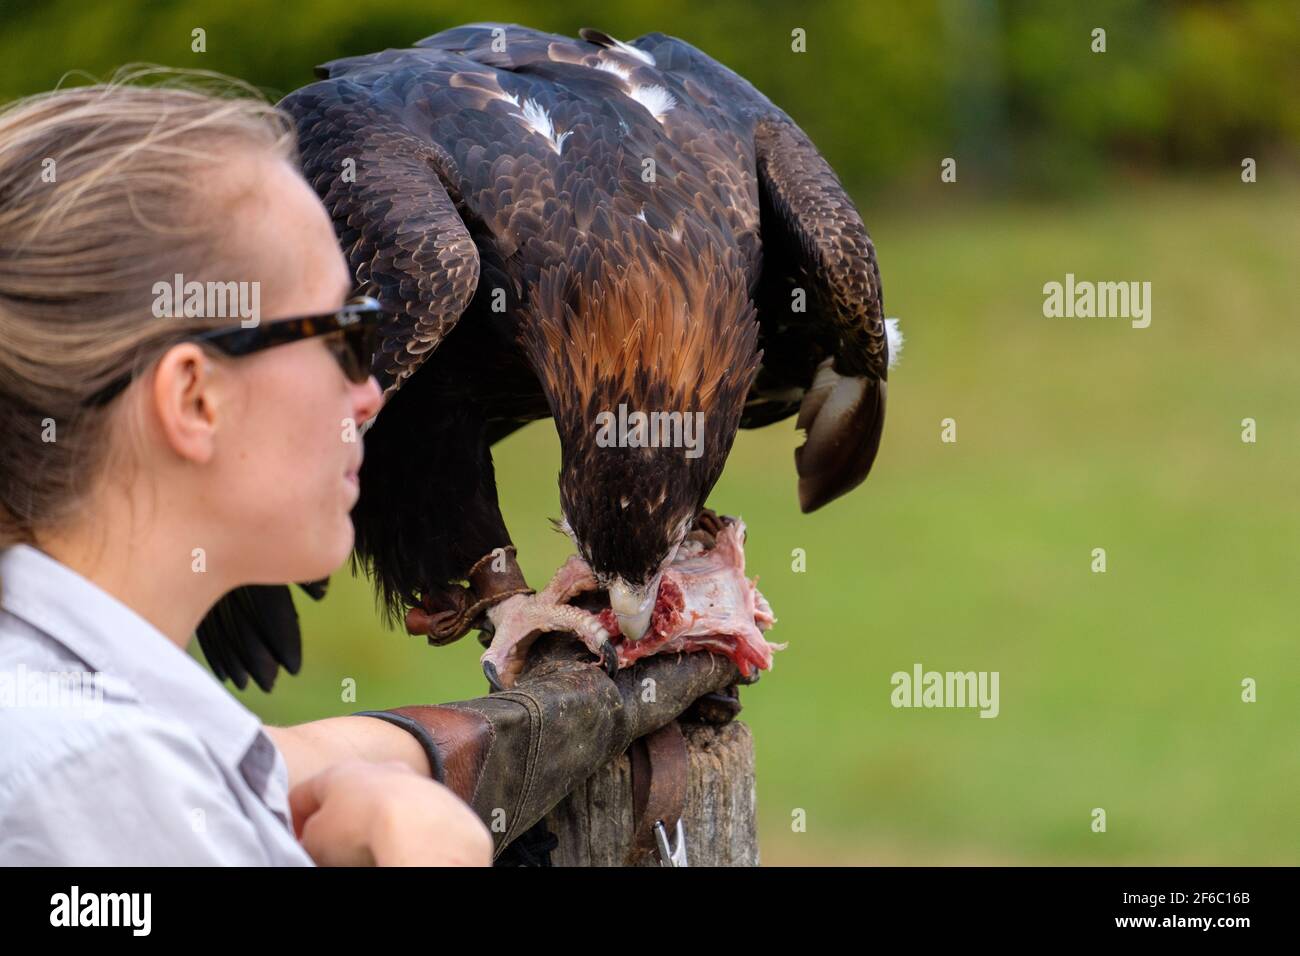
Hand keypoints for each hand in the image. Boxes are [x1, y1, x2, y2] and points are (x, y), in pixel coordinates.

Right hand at [288, 759, 491, 865]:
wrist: (422, 827)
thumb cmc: (361, 827)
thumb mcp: (317, 839)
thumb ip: (309, 836)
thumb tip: (313, 840)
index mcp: (337, 771)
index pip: (304, 792)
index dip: (294, 818)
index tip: (294, 839)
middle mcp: (375, 767)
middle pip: (346, 794)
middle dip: (337, 819)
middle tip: (329, 847)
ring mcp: (408, 779)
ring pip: (381, 802)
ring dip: (371, 821)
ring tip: (365, 849)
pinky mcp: (435, 798)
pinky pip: (409, 814)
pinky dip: (401, 828)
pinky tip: (398, 844)